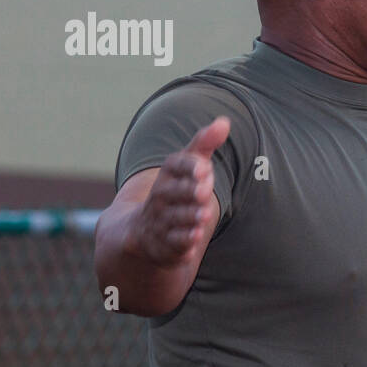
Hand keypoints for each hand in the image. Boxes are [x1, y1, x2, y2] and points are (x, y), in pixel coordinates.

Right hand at [130, 117, 229, 265]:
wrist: (143, 232)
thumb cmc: (176, 191)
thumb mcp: (188, 166)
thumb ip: (204, 145)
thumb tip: (224, 122)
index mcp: (167, 175)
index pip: (173, 166)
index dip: (188, 167)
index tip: (205, 167)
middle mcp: (159, 198)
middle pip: (170, 193)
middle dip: (188, 192)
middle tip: (204, 191)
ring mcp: (160, 222)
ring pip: (173, 219)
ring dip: (188, 217)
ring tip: (203, 216)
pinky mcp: (164, 245)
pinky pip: (171, 244)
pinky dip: (182, 243)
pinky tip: (193, 240)